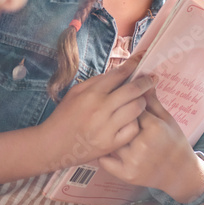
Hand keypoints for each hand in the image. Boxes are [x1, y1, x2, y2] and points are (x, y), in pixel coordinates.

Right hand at [39, 52, 150, 168]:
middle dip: (146, 82)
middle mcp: (100, 109)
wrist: (52, 145)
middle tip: (152, 79)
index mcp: (91, 94)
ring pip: (137, 108)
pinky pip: (134, 128)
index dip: (134, 64)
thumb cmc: (64, 116)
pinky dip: (135, 122)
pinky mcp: (111, 143)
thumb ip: (97, 82)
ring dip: (142, 102)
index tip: (143, 59)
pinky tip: (133, 120)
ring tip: (141, 100)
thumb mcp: (75, 93)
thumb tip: (121, 72)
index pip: (119, 74)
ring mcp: (107, 127)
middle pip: (133, 90)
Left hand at [99, 87, 203, 201]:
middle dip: (115, 117)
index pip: (132, 107)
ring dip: (107, 134)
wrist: (180, 173)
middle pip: (119, 122)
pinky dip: (103, 154)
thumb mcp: (168, 120)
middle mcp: (142, 144)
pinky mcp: (126, 174)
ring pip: (110, 140)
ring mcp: (133, 161)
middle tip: (111, 114)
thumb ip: (152, 102)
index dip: (127, 103)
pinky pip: (105, 161)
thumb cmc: (175, 143)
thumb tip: (143, 80)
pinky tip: (105, 147)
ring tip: (106, 128)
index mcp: (154, 128)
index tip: (123, 100)